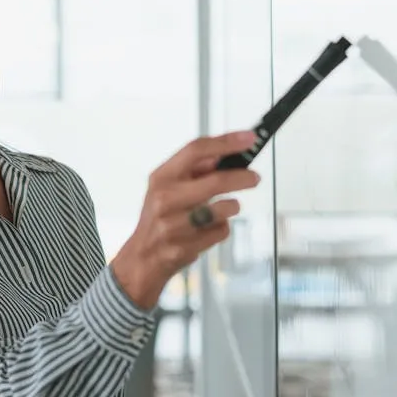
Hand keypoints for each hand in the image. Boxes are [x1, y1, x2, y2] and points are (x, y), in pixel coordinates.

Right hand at [111, 131, 260, 308]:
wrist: (142, 257)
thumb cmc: (160, 218)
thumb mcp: (167, 187)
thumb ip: (193, 170)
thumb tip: (225, 152)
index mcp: (161, 177)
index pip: (196, 150)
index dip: (226, 142)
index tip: (248, 138)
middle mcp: (164, 199)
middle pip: (215, 181)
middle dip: (241, 178)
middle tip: (254, 178)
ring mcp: (173, 225)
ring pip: (222, 210)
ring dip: (230, 208)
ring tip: (225, 209)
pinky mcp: (184, 247)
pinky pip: (220, 232)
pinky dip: (221, 229)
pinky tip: (208, 230)